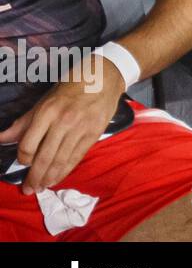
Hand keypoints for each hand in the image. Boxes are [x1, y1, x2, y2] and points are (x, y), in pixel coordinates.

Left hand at [0, 73, 124, 194]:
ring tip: (40, 188)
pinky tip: (57, 179)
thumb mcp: (45, 100)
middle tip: (28, 189)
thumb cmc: (71, 87)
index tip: (22, 163)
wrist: (104, 77)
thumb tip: (2, 138)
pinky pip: (76, 157)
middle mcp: (63, 121)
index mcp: (47, 111)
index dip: (22, 158)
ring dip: (49, 178)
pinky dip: (65, 171)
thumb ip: (24, 122)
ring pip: (61, 160)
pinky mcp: (94, 134)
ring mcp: (80, 128)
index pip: (29, 144)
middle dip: (34, 176)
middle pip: (45, 156)